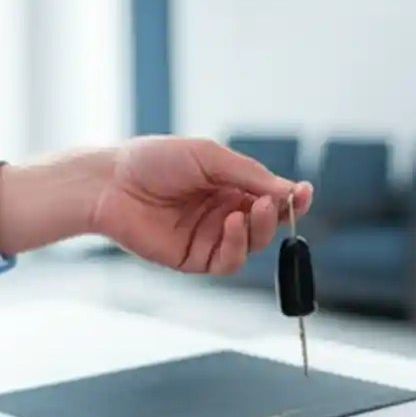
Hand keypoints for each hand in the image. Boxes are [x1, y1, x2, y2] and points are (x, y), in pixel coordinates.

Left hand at [0, 136, 311, 273]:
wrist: (111, 183)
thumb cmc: (154, 160)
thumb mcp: (209, 156)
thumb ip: (250, 175)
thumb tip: (289, 190)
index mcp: (229, 185)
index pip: (270, 196)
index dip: (291, 197)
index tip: (304, 193)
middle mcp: (223, 212)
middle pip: (266, 224)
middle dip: (276, 214)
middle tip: (274, 203)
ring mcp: (209, 236)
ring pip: (251, 245)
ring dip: (258, 231)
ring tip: (248, 212)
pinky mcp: (193, 258)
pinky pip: (227, 261)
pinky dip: (236, 245)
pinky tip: (230, 225)